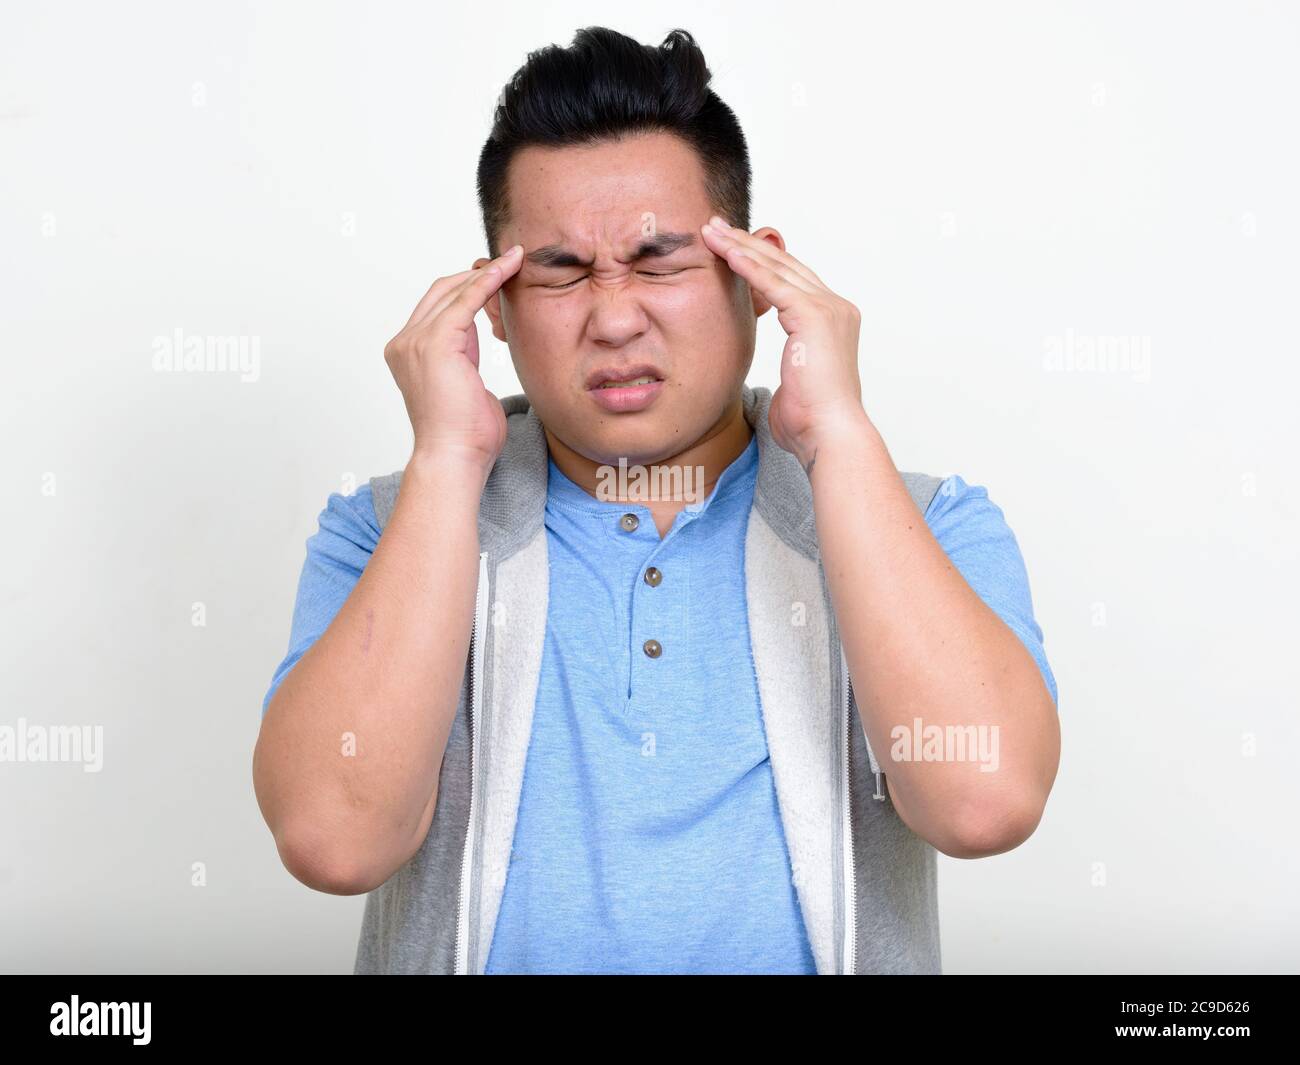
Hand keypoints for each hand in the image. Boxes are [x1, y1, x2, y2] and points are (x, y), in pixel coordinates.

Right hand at [383, 245, 523, 473]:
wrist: (454, 457)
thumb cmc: (466, 434)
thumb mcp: (466, 382)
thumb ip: (465, 354)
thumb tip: (478, 330)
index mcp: (408, 352)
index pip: (437, 307)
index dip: (467, 288)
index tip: (497, 276)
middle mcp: (404, 343)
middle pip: (441, 292)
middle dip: (476, 274)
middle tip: (510, 261)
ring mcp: (415, 341)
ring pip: (453, 291)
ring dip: (487, 273)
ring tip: (516, 260)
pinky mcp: (434, 343)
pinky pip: (464, 300)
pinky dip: (487, 282)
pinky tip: (508, 270)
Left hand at [700, 217, 869, 472]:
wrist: (830, 435)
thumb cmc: (812, 425)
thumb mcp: (795, 389)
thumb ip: (788, 376)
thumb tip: (780, 389)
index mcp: (833, 323)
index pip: (793, 281)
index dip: (762, 262)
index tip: (733, 248)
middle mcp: (836, 308)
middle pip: (785, 265)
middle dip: (748, 244)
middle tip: (717, 226)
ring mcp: (828, 309)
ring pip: (777, 267)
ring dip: (741, 246)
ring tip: (711, 231)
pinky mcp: (813, 316)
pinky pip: (773, 283)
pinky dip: (747, 266)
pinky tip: (725, 251)